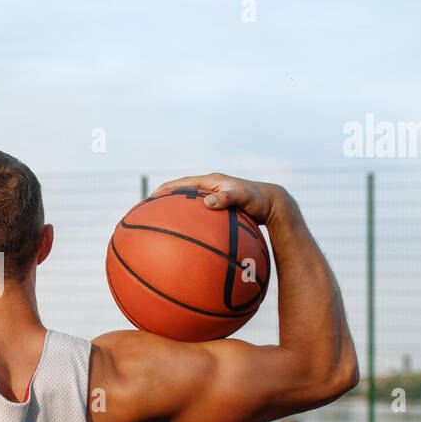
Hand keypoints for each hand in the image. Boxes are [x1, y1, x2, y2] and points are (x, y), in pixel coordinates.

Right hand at [151, 173, 285, 226]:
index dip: (162, 192)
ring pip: (187, 206)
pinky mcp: (218, 209)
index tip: (146, 202)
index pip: (179, 184)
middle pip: (178, 195)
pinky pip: (198, 217)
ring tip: (159, 228)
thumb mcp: (244, 198)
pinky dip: (189, 224)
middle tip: (145, 215)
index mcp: (210, 181)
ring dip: (173, 215)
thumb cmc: (260, 200)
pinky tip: (185, 240)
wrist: (274, 204)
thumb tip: (208, 203)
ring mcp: (213, 199)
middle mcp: (209, 188)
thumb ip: (227, 198)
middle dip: (162, 204)